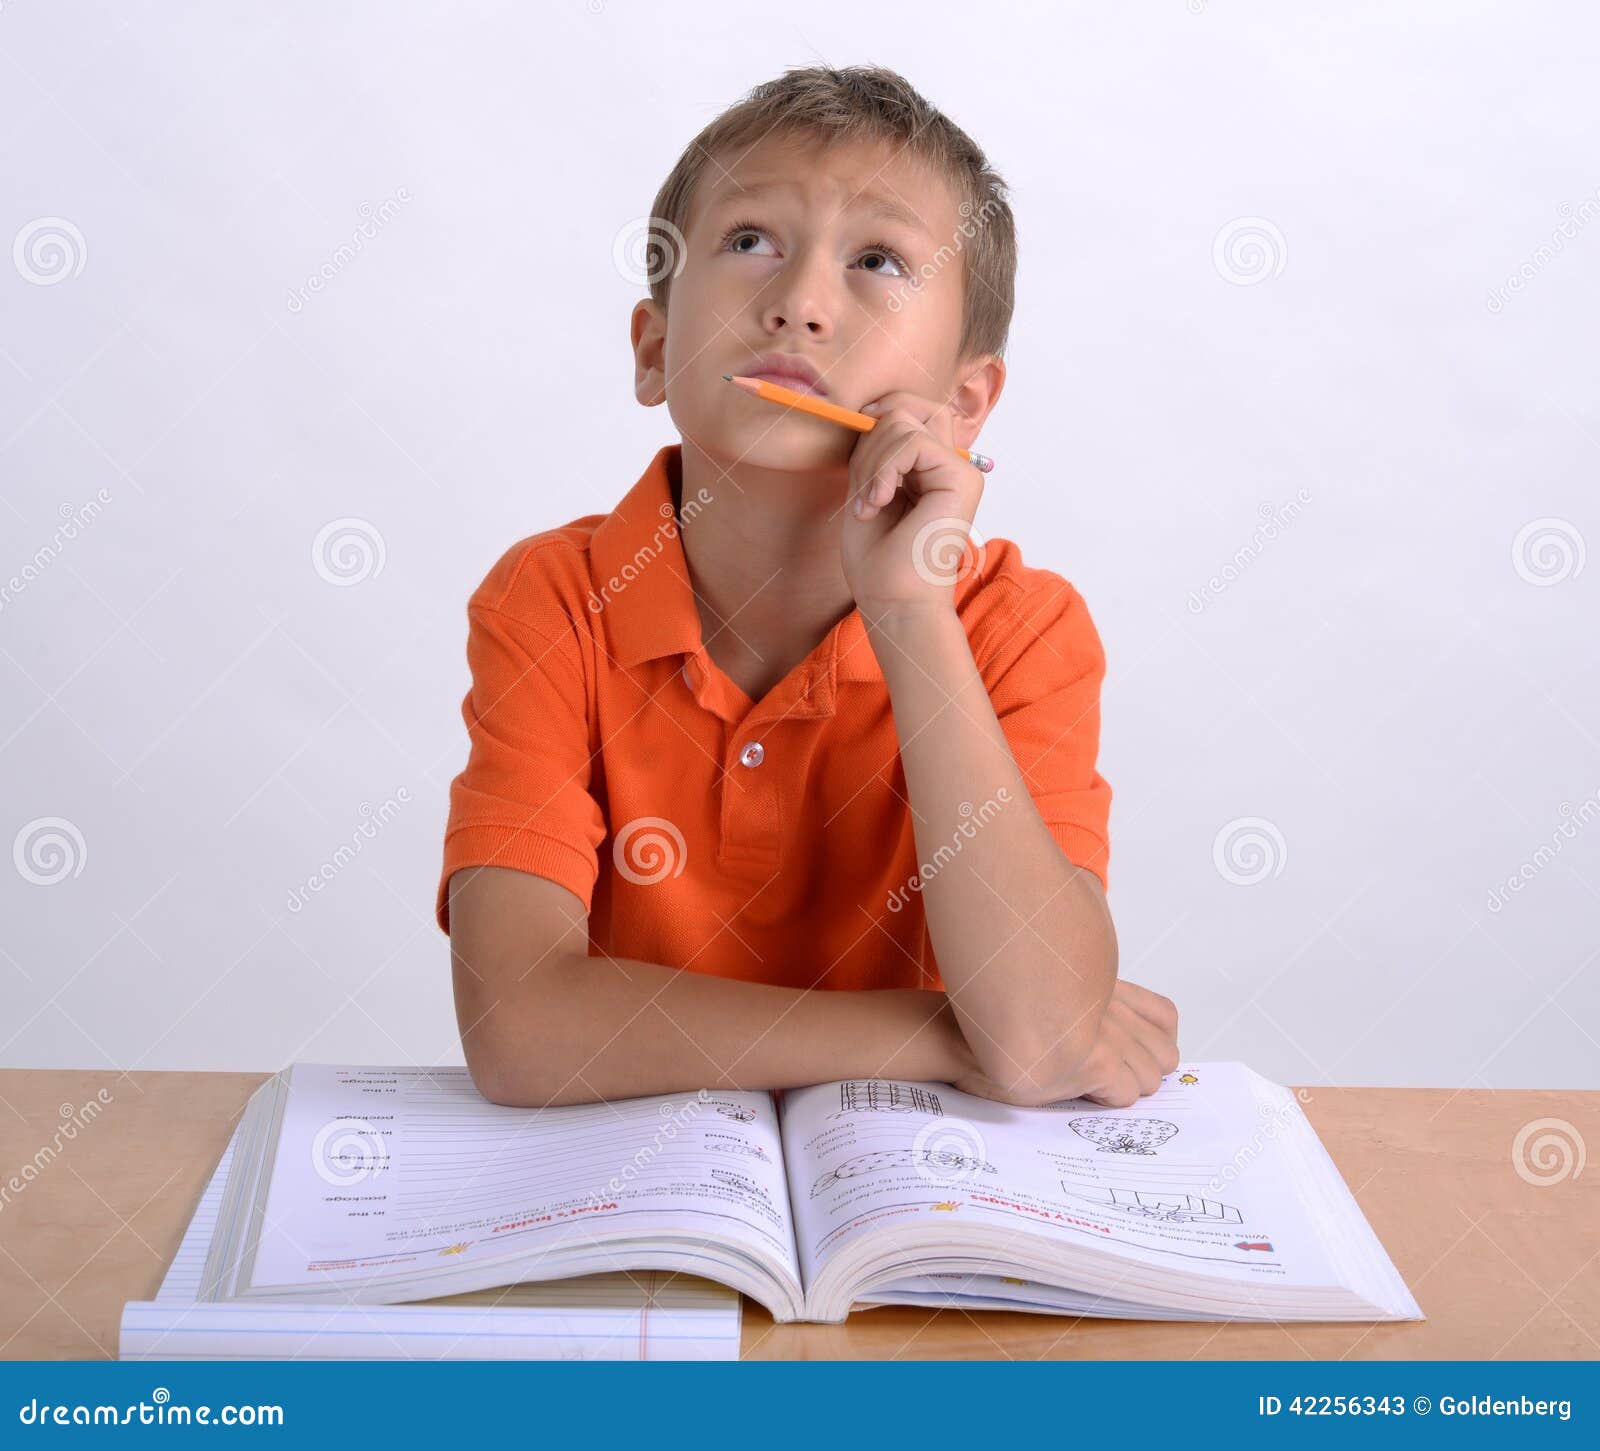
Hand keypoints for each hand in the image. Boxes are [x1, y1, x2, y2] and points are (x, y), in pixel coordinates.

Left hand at [838, 390, 986, 620]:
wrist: (895, 603)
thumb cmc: (878, 560)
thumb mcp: (867, 488)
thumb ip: (875, 450)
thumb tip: (869, 410)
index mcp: (932, 468)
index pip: (906, 410)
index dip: (875, 421)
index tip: (856, 465)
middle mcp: (952, 465)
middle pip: (909, 405)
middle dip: (870, 438)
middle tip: (863, 488)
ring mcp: (961, 470)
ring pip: (905, 420)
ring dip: (871, 461)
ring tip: (868, 504)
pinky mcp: (962, 478)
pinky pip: (913, 442)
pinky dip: (884, 469)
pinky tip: (879, 502)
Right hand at [950, 981, 1180, 1108]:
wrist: (956, 1030)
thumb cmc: (991, 1024)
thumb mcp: (1044, 998)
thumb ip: (1084, 1008)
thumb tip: (1120, 1045)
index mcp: (1103, 987)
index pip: (1165, 1016)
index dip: (1153, 1043)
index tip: (1129, 1056)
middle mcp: (1111, 1007)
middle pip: (1166, 1053)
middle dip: (1142, 1071)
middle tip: (1106, 1077)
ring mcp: (1104, 1033)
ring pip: (1150, 1078)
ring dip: (1126, 1088)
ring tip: (1088, 1085)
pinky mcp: (1092, 1060)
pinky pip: (1126, 1094)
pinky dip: (1108, 1099)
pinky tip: (1077, 1090)